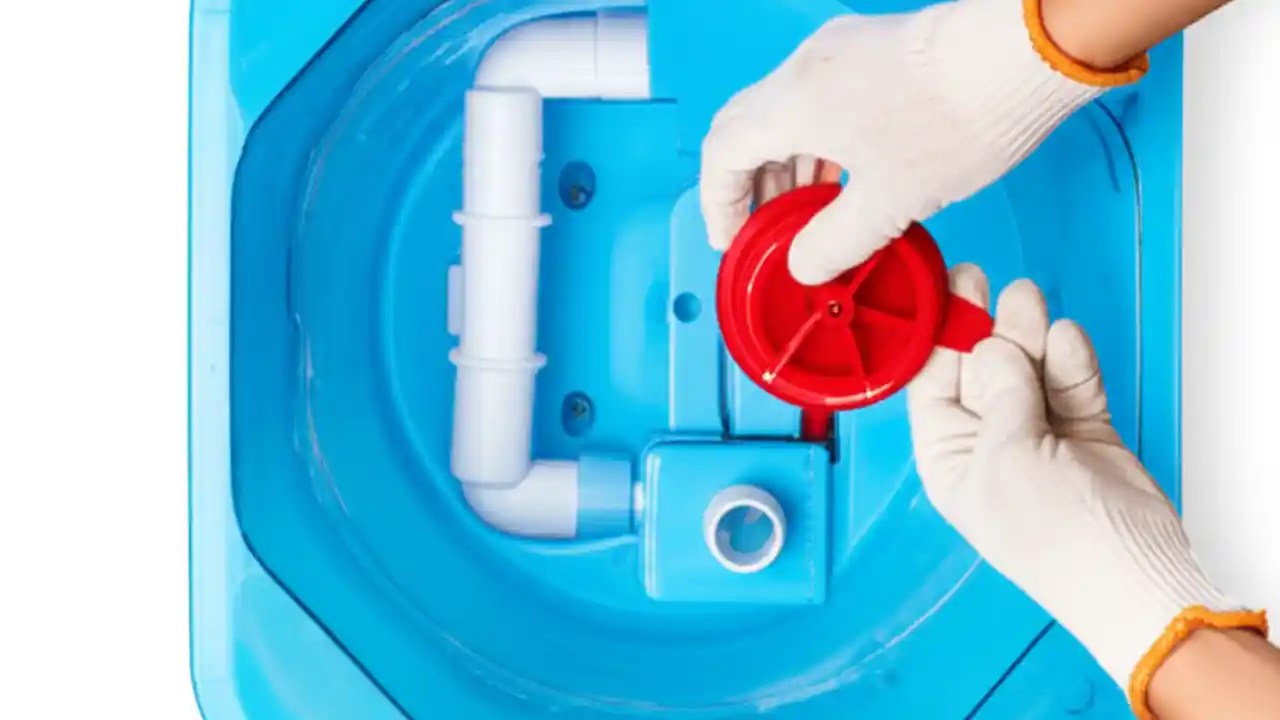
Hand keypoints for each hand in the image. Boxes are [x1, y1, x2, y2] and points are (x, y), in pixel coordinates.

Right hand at [699, 0, 1144, 284]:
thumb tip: (805, 266)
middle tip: (766, 232)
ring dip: (787, 166)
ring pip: (786, 114)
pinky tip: (847, 177)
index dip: (719, 204)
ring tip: (809, 214)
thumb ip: (834, 243)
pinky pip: (821, 99)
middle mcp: (808, 67)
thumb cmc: (961, 116)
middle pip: (748, 129)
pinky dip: (818, 142)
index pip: (724, 152)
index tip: (731, 240)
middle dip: (750, 187)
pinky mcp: (873, 50)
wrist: (1025, 54)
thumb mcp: (890, 203)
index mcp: (796, 102)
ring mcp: (840, 51)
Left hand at [907, 266, 1259, 709]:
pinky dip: (1067, 359)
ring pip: (1026, 368)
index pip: (931, 384)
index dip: (935, 338)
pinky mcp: (1082, 429)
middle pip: (978, 368)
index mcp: (947, 458)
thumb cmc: (1053, 540)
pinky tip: (1063, 339)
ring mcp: (1036, 434)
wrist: (1131, 569)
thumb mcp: (1006, 457)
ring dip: (1026, 334)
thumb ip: (999, 393)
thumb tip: (992, 346)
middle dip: (981, 326)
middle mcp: (986, 443)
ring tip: (1027, 301)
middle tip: (980, 283)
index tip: (939, 294)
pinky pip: (1068, 382)